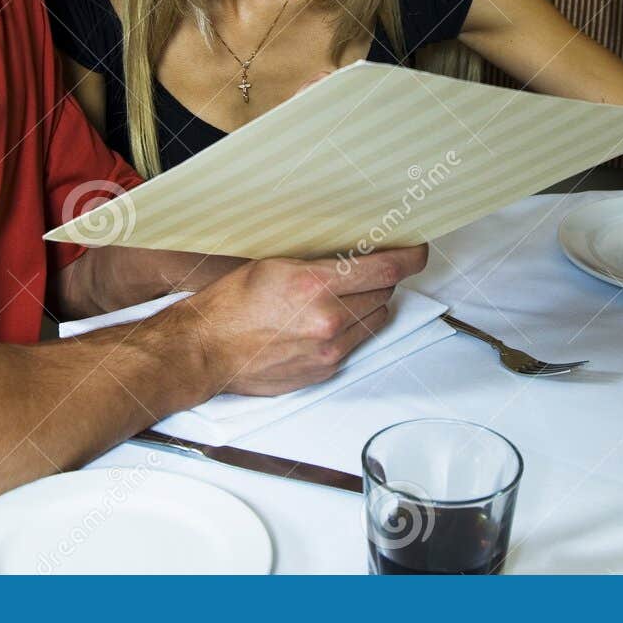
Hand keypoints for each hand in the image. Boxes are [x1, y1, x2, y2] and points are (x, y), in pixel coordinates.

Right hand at [172, 246, 428, 395]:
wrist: (205, 350)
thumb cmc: (230, 305)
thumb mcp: (274, 265)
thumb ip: (321, 264)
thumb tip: (357, 259)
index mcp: (315, 285)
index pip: (386, 270)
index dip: (410, 257)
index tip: (417, 251)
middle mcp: (328, 319)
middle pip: (383, 294)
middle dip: (375, 282)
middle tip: (356, 274)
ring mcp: (329, 350)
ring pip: (374, 320)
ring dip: (364, 307)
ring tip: (334, 301)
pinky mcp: (325, 371)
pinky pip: (354, 345)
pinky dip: (346, 332)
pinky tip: (318, 326)